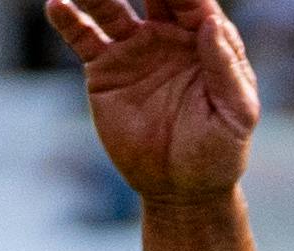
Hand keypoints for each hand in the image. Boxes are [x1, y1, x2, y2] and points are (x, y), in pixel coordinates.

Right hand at [44, 0, 254, 204]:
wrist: (181, 189)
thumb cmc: (219, 151)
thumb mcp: (237, 113)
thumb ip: (227, 69)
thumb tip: (210, 23)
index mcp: (204, 38)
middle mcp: (167, 34)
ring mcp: (134, 49)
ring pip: (111, 7)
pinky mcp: (105, 71)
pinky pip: (83, 38)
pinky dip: (68, 20)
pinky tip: (56, 5)